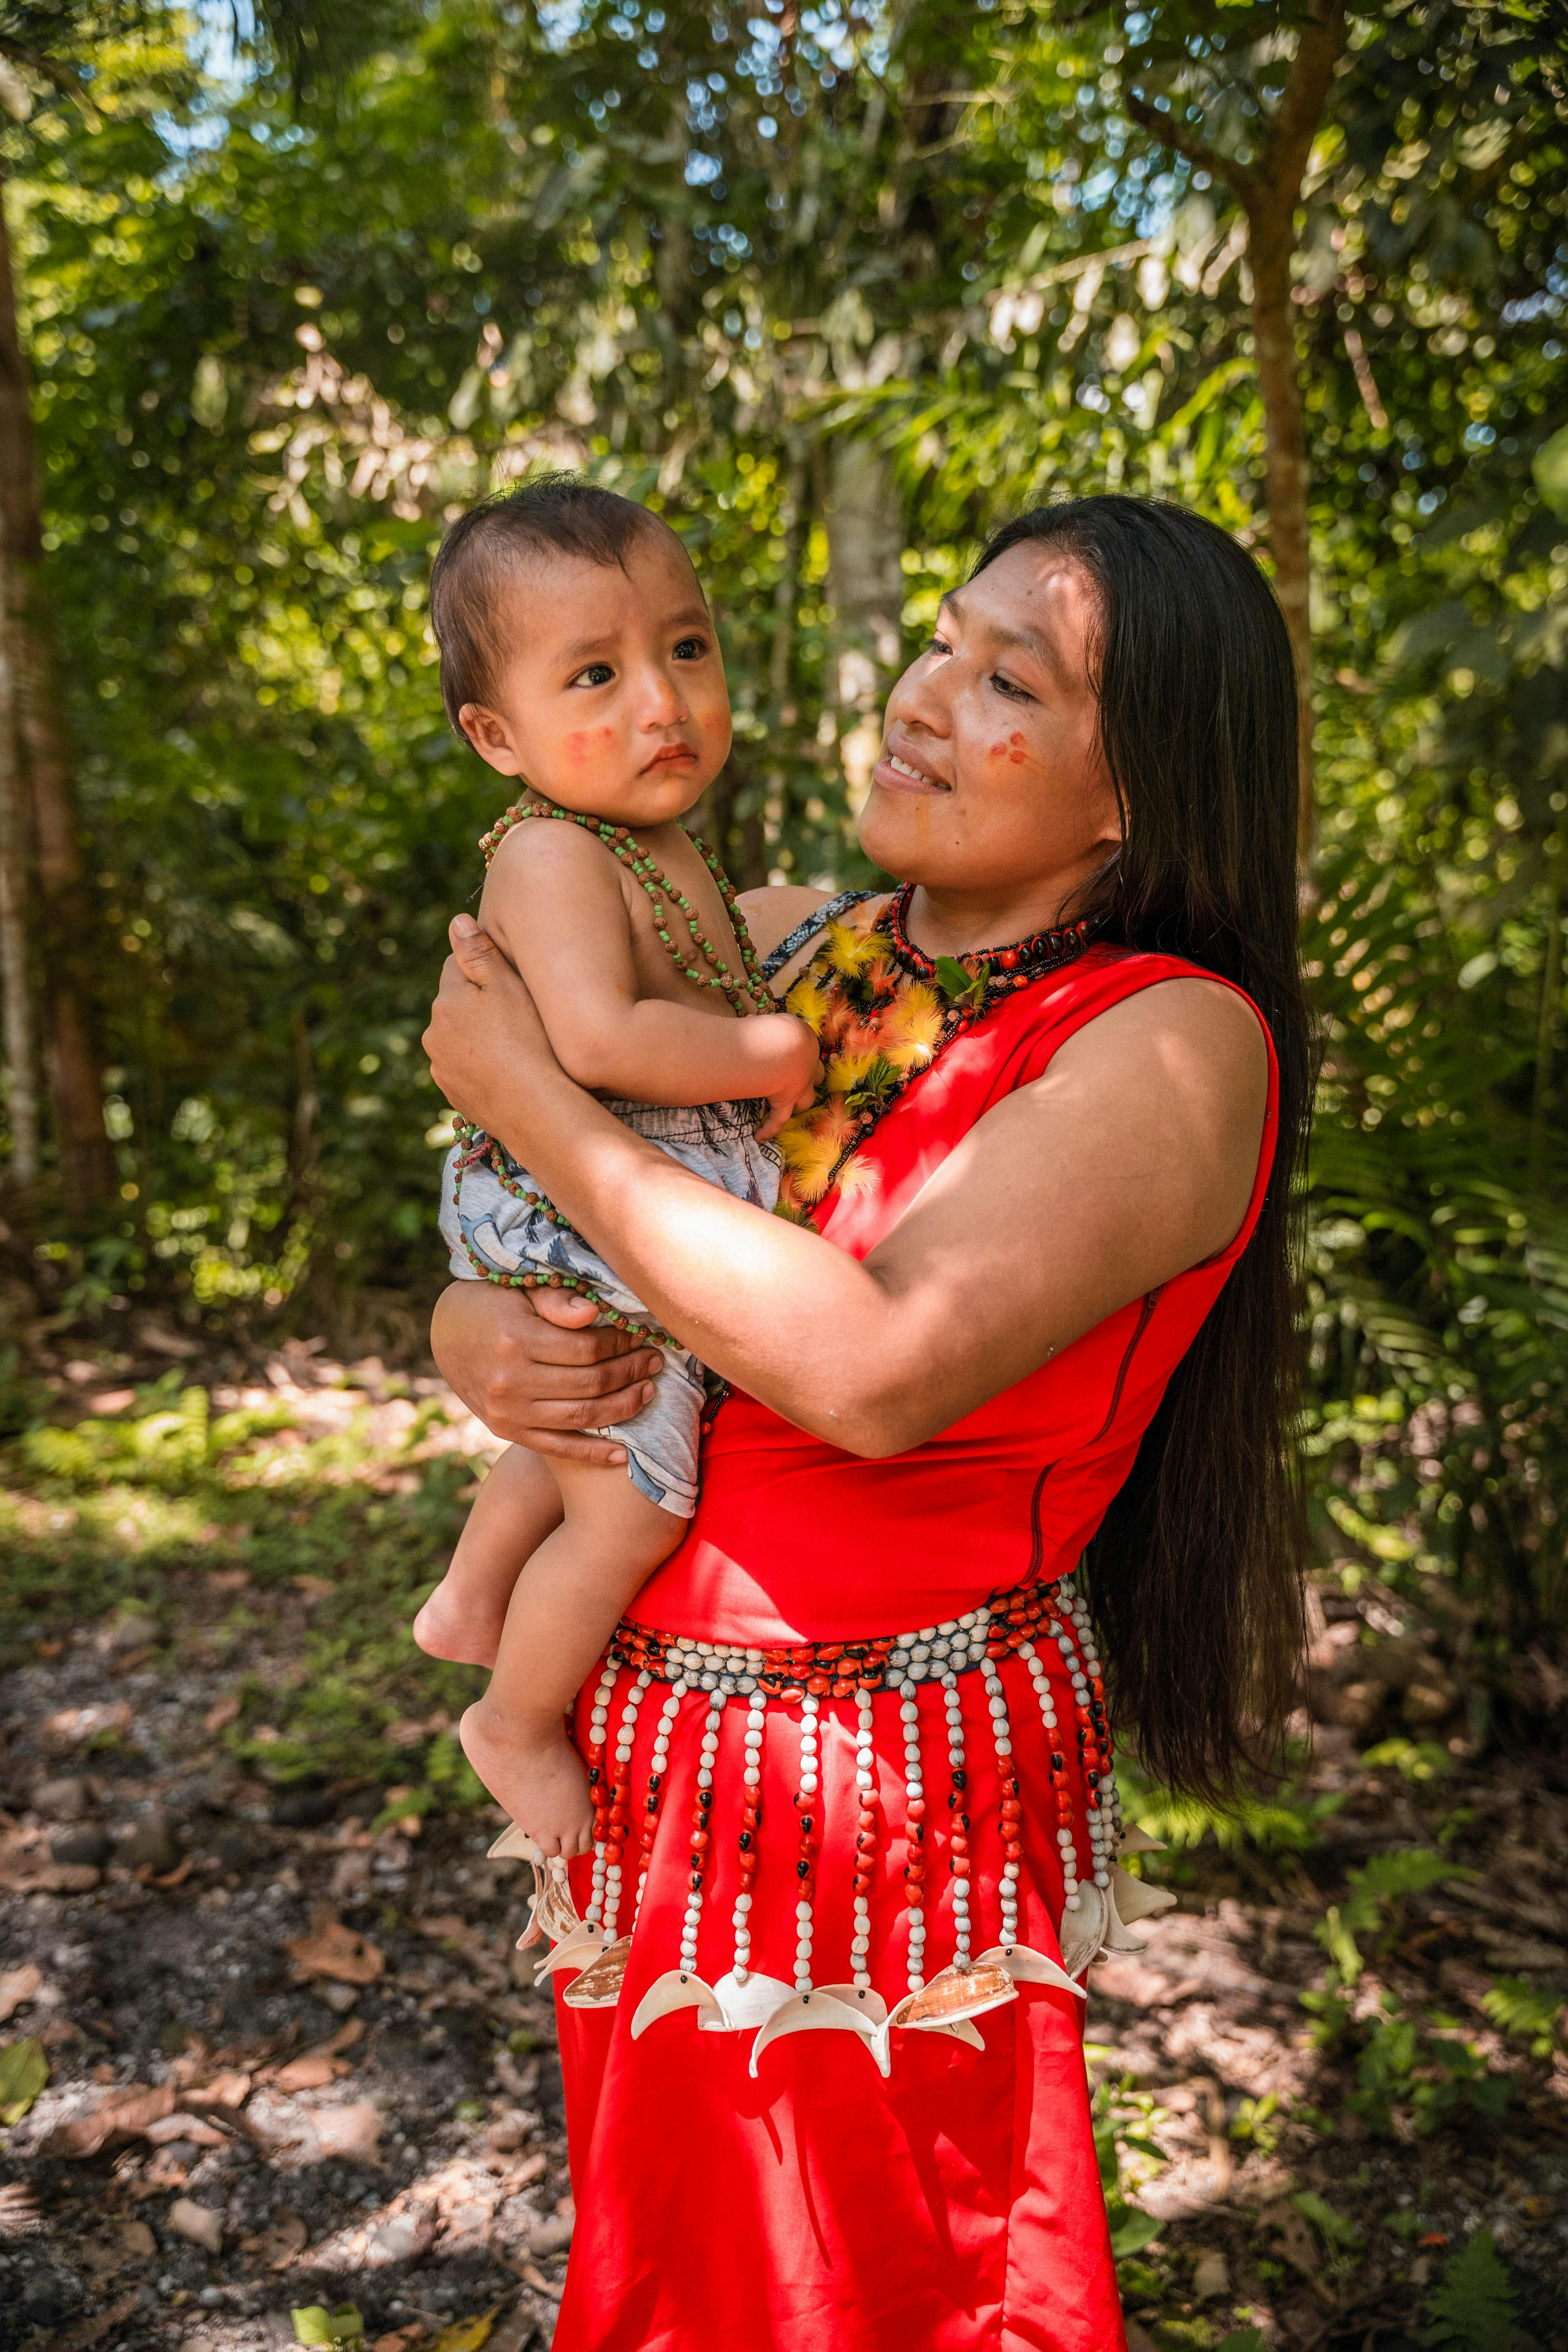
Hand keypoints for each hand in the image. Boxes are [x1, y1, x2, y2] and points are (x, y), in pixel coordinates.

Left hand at [422, 914, 563, 1144]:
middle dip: (479, 1004)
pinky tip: (507, 1070)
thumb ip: (479, 952)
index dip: (484, 968)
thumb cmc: (530, 1042)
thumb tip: (456, 921)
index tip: (510, 981)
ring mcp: (441, 1067)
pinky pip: (464, 1067)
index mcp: (446, 1001)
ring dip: (478, 1035)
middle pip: (456, 1003)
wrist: (536, 1109)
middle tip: (519, 1015)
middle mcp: (433, 1034)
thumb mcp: (509, 987)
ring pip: (459, 1037)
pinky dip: (480, 1065)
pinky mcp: (452, 1094)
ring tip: (515, 1046)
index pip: (455, 965)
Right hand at [430, 1281, 664, 1465]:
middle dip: (631, 1372)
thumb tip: (594, 1313)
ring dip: (623, 1406)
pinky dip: (593, 1452)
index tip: (642, 1335)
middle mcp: (510, 1380)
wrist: (447, 1333)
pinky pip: (557, 1447)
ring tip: (648, 1391)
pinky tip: (623, 1453)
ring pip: (582, 1416)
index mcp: (516, 1339)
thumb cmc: (493, 1303)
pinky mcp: (506, 1430)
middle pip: (590, 1383)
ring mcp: (508, 1411)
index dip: (623, 1343)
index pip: (588, 1348)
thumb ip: (557, 1301)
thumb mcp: (520, 1289)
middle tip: (656, 1362)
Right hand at [754, 1016, 821, 1142]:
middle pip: (816, 1076)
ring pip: (806, 1100)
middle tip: (798, 1077)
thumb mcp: (777, 1020)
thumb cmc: (776, 1029)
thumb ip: (768, 1025)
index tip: (791, 1050)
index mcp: (805, 1045)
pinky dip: (769, 1128)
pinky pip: (777, 1120)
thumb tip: (751, 1022)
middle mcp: (807, 1069)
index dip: (801, 1051)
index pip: (807, 1048)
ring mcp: (798, 1089)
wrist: (780, 1048)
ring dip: (800, 1102)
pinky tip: (759, 1137)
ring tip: (790, 1105)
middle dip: (810, 1077)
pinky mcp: (784, 1103)